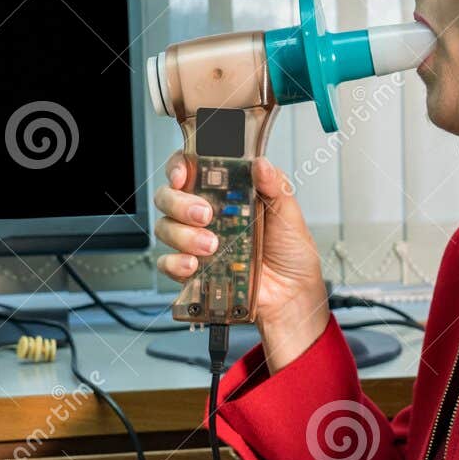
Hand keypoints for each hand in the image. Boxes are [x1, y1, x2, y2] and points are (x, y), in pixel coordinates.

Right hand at [152, 151, 331, 372]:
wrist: (293, 295)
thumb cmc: (291, 253)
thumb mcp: (289, 214)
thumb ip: (275, 186)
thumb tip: (261, 164)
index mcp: (227, 194)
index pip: (190, 170)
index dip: (179, 167)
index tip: (183, 175)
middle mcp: (207, 215)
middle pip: (169, 197)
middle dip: (180, 203)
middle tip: (204, 214)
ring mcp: (197, 241)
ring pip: (165, 227)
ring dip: (183, 234)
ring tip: (211, 245)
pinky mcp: (193, 269)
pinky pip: (167, 263)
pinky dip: (176, 262)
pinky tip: (194, 264)